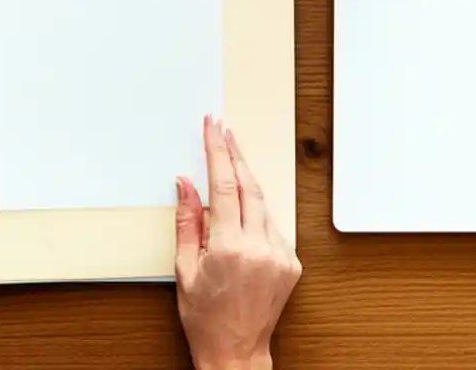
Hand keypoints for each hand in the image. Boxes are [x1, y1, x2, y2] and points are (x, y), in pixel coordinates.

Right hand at [175, 116, 301, 369]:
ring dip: (247, 184)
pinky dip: (257, 214)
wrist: (236, 352)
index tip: (214, 128)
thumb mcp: (184, 270)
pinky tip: (243, 214)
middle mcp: (260, 247)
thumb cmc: (205, 317)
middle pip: (249, 185)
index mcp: (229, 247)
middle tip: (225, 130)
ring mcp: (280, 255)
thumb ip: (186, 221)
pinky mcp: (292, 263)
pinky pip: (273, 226)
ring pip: (263, 205)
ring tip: (231, 165)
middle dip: (236, 154)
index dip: (218, 151)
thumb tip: (185, 183)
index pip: (224, 185)